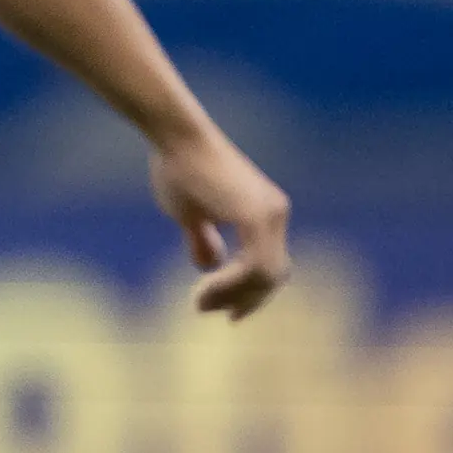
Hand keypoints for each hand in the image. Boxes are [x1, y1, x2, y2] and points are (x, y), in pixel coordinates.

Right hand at [148, 124, 291, 318]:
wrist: (176, 138)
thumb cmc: (178, 169)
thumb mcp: (191, 215)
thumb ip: (204, 239)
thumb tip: (209, 264)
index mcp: (266, 212)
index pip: (272, 266)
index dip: (252, 294)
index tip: (225, 314)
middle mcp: (275, 212)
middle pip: (274, 275)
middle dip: (244, 300)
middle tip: (207, 310)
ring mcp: (269, 214)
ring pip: (265, 276)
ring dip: (233, 296)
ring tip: (199, 302)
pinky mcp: (255, 216)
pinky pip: (253, 267)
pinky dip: (231, 286)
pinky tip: (204, 289)